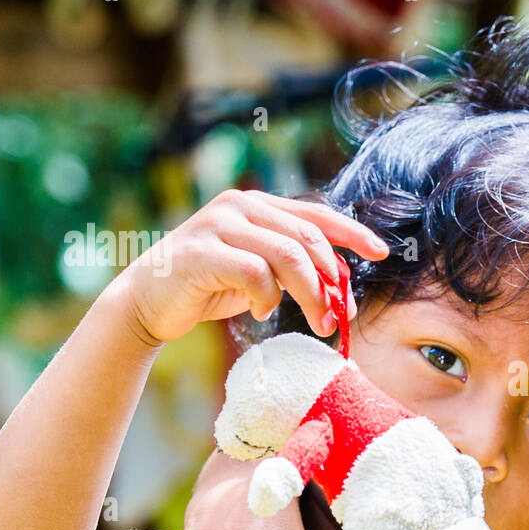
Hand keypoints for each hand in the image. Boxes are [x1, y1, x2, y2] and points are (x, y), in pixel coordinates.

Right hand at [124, 189, 388, 345]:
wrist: (147, 302)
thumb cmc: (209, 288)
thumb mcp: (260, 275)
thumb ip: (295, 271)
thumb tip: (344, 295)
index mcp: (259, 206)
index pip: (316, 214)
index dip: (352, 232)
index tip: (381, 253)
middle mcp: (240, 206)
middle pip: (307, 239)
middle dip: (331, 281)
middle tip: (340, 318)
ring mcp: (218, 224)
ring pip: (286, 254)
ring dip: (310, 294)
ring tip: (317, 323)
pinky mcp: (199, 251)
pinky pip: (254, 273)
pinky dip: (266, 298)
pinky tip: (259, 314)